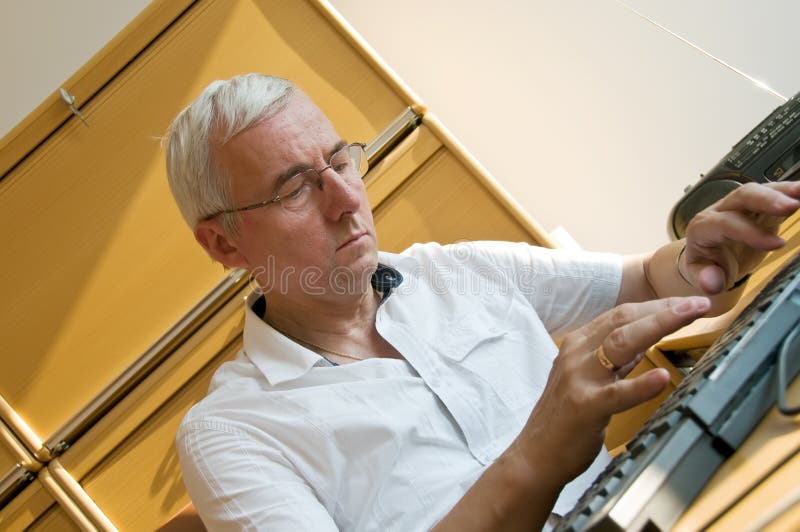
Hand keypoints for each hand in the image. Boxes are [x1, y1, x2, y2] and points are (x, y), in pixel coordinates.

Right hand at [509, 296, 710, 487]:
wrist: (535, 455)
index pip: (621, 314)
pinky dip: (641, 384)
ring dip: (659, 325)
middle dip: (664, 308)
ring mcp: (579, 378)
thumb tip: (645, 338)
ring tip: (690, 317)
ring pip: (621, 342)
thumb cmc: (564, 418)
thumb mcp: (588, 377)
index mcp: (578, 344)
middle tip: (699, 303)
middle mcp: (576, 354)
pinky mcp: (584, 406)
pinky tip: (661, 376)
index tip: (687, 303)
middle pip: (624, 319)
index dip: (656, 305)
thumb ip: (615, 359)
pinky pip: (617, 393)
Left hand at [683, 181, 799, 293]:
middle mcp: (720, 210)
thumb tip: (710, 282)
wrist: (708, 257)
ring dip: (783, 190)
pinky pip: (773, 194)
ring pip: (760, 190)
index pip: (725, 224)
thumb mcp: (700, 275)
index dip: (751, 232)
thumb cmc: (705, 265)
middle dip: (766, 199)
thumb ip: (704, 278)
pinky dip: (789, 192)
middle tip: (792, 206)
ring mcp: (739, 206)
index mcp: (702, 227)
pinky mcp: (757, 207)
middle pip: (742, 196)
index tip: (777, 245)